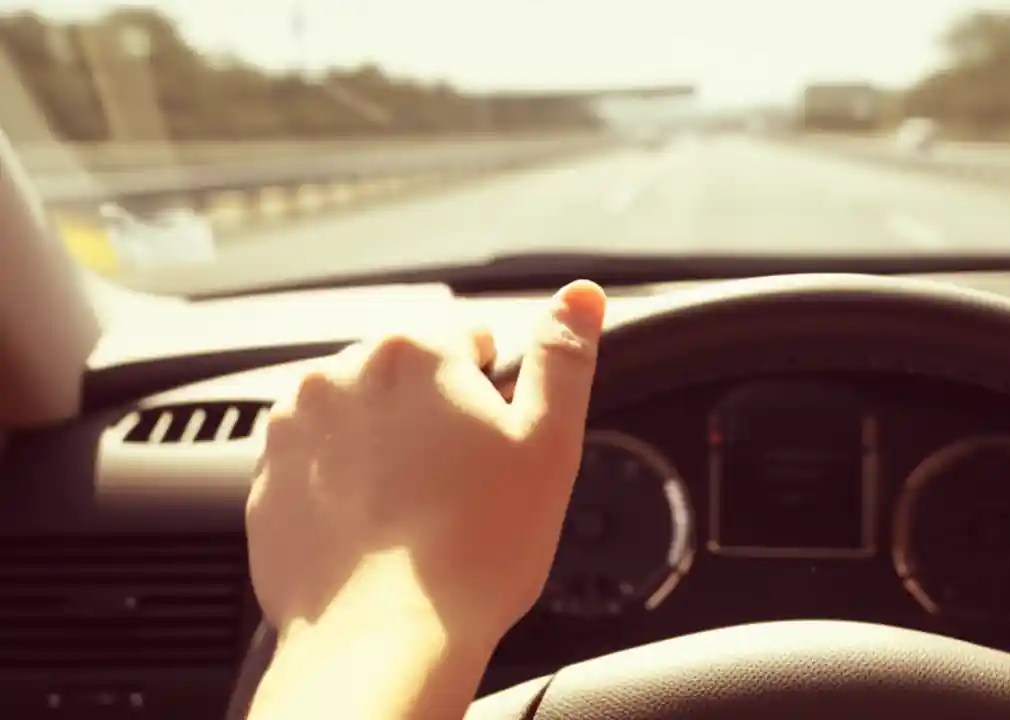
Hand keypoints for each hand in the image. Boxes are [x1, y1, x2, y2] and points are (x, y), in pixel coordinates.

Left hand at [246, 280, 605, 649]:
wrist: (385, 639)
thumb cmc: (476, 547)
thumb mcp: (548, 443)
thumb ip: (564, 357)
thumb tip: (581, 294)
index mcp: (417, 352)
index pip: (470, 343)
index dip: (492, 394)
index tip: (492, 446)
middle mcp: (344, 373)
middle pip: (408, 376)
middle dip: (433, 415)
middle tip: (459, 485)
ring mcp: (296, 426)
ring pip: (360, 415)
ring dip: (384, 444)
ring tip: (413, 509)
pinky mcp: (265, 478)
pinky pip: (316, 463)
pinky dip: (342, 482)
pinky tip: (373, 526)